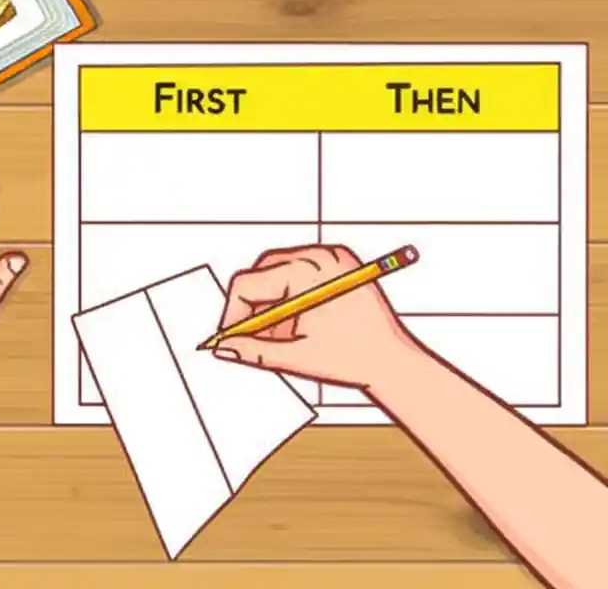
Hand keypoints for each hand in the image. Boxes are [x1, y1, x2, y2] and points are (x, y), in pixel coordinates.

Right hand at [211, 244, 423, 389]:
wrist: (395, 362)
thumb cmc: (354, 359)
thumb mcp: (295, 356)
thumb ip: (253, 350)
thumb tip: (221, 347)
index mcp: (305, 273)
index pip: (246, 284)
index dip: (232, 314)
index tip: (230, 338)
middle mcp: (319, 256)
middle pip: (261, 272)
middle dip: (252, 306)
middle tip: (251, 337)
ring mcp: (332, 256)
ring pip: (278, 271)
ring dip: (272, 302)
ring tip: (284, 334)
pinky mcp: (342, 262)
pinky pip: (301, 271)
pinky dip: (292, 294)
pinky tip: (301, 322)